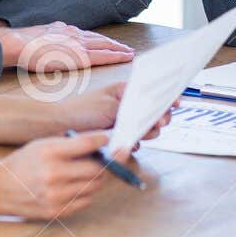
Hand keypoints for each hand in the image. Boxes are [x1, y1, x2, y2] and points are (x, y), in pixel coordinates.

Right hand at [0, 21, 134, 70]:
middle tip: (126, 48)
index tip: (107, 42)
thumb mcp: (40, 34)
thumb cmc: (23, 44)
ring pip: (105, 45)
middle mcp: (74, 34)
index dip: (98, 39)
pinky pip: (104, 55)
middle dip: (113, 43)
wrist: (20, 44)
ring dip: (119, 48)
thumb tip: (54, 37)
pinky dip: (116, 56)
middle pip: (99, 38)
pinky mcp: (80, 56)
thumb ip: (51, 35)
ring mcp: (79, 44)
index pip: (86, 35)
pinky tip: (126, 57)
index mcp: (64, 30)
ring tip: (129, 53)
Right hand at [0, 133, 109, 219]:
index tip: (109, 138)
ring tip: (92, 170)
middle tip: (110, 156)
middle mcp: (54, 174)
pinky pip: (86, 201)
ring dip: (99, 177)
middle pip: (97, 169)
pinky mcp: (57, 211)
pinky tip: (80, 185)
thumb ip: (71, 143)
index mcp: (49, 153)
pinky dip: (88, 192)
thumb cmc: (24, 162)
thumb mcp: (43, 144)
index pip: (87, 144)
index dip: (103, 140)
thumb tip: (102, 141)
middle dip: (107, 162)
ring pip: (95, 186)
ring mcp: (56, 196)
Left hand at [48, 85, 174, 147]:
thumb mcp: (110, 107)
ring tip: (145, 134)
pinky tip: (130, 145)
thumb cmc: (82, 111)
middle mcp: (127, 106)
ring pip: (147, 128)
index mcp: (126, 91)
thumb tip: (153, 113)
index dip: (166, 96)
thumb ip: (133, 111)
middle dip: (160, 117)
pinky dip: (135, 143)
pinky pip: (134, 140)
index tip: (175, 101)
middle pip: (154, 112)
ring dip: (149, 132)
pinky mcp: (119, 136)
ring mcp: (124, 121)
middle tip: (160, 122)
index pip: (153, 91)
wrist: (59, 128)